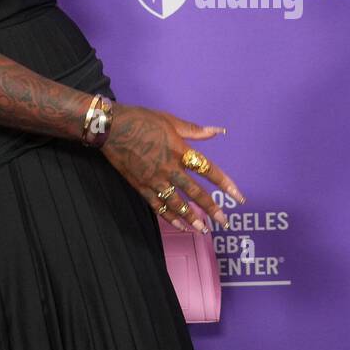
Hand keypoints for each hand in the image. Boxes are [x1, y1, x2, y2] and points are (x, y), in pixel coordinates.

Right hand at [99, 103, 245, 233]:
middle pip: (195, 193)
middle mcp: (170, 169)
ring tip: (203, 229)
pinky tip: (179, 225)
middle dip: (211, 208)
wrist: (112, 128)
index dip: (225, 184)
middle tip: (224, 221)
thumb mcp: (170, 121)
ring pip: (177, 204)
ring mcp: (155, 180)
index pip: (208, 170)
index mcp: (180, 151)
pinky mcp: (141, 187)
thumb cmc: (142, 120)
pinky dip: (169, 217)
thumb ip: (195, 131)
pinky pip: (158, 206)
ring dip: (191, 217)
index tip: (238, 197)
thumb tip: (218, 131)